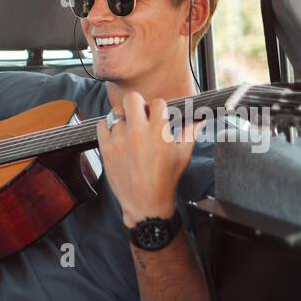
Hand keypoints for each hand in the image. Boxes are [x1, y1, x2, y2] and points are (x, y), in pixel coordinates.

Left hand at [96, 92, 195, 227]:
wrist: (145, 202)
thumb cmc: (165, 180)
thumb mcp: (183, 156)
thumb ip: (190, 134)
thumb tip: (199, 120)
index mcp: (160, 131)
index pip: (157, 102)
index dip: (158, 108)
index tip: (156, 116)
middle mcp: (138, 132)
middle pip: (132, 98)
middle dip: (137, 103)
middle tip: (140, 114)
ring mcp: (120, 139)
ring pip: (116, 113)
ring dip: (123, 118)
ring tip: (128, 129)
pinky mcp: (106, 148)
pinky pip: (101, 125)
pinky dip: (107, 127)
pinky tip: (116, 135)